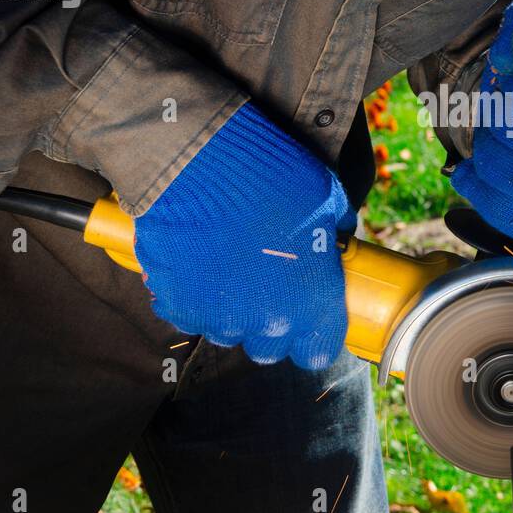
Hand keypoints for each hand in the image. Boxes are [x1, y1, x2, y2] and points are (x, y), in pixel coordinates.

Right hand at [133, 103, 355, 369]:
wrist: (200, 160)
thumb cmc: (271, 174)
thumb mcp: (327, 197)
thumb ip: (336, 232)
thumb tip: (337, 239)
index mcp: (312, 304)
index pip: (317, 352)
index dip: (313, 335)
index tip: (308, 315)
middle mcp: (265, 322)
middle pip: (269, 347)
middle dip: (269, 322)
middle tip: (266, 283)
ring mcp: (217, 317)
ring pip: (227, 331)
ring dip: (231, 309)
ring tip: (230, 267)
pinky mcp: (176, 304)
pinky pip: (189, 314)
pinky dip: (194, 296)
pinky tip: (200, 263)